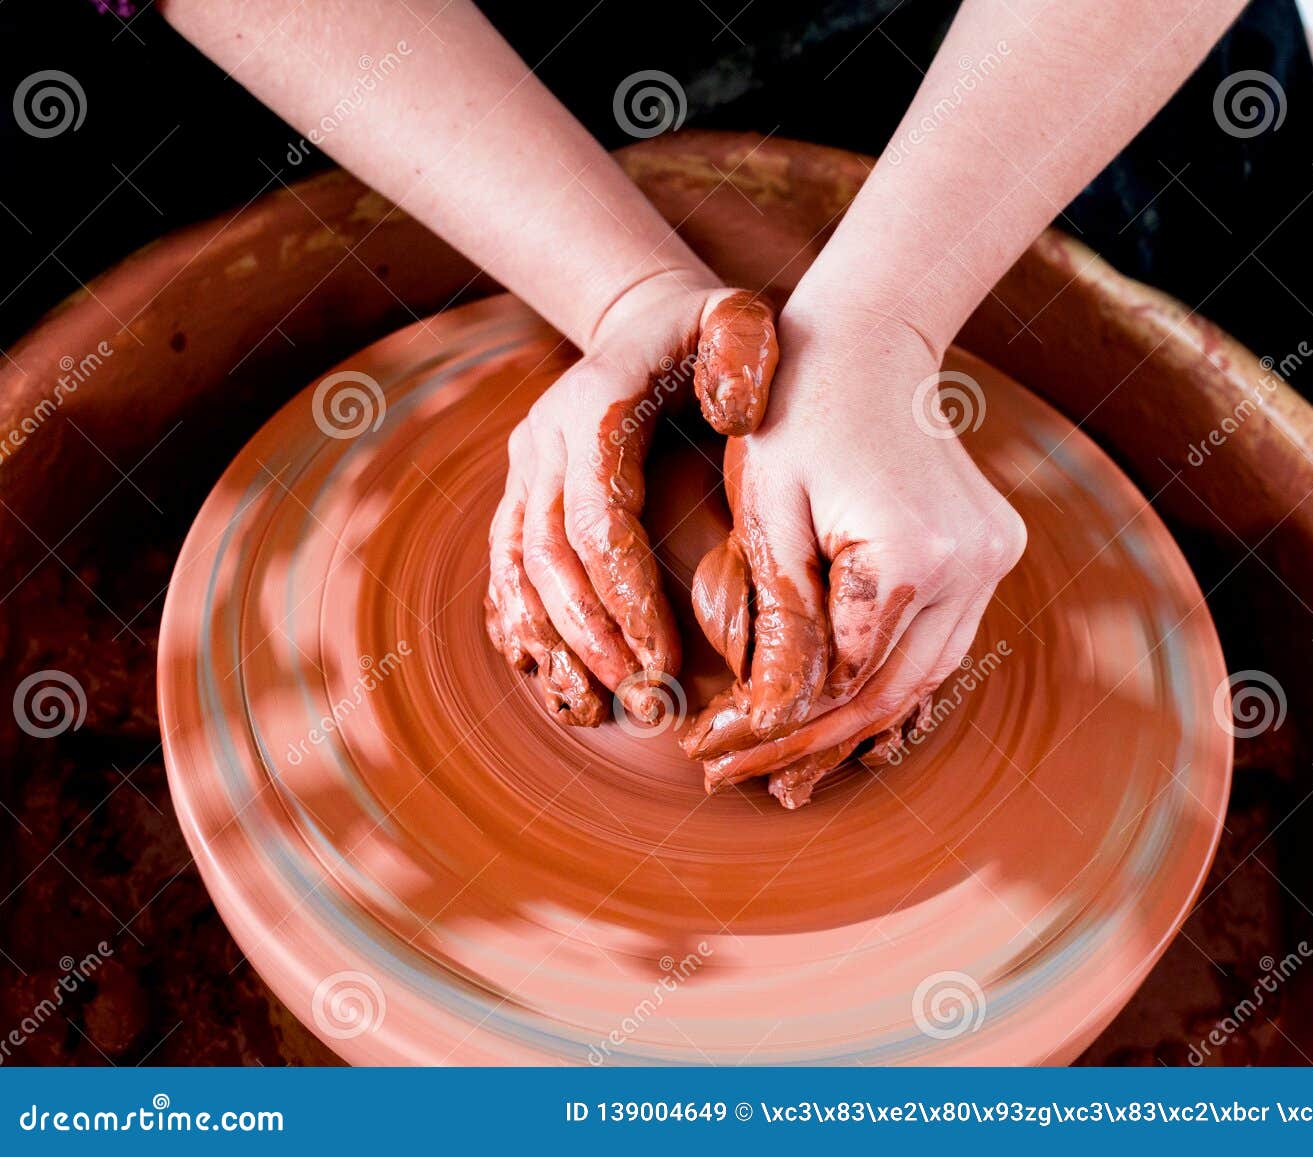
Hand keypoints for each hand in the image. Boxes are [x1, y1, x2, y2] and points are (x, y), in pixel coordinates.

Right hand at [485, 279, 777, 724]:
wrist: (646, 320)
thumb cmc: (710, 336)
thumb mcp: (739, 320)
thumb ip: (741, 351)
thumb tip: (732, 412)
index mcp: (593, 406)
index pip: (596, 518)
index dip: (624, 594)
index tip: (664, 657)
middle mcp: (542, 441)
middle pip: (545, 557)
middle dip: (589, 635)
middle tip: (638, 696)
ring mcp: (524, 471)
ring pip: (513, 573)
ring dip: (550, 645)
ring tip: (595, 707)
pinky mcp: (521, 497)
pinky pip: (505, 574)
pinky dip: (523, 630)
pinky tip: (555, 683)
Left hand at [681, 301, 1026, 803]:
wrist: (870, 338)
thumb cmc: (798, 411)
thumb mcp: (766, 515)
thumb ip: (779, 621)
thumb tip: (772, 719)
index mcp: (909, 553)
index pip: (836, 676)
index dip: (772, 728)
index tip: (710, 754)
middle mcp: (971, 566)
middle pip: (887, 691)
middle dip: (810, 745)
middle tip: (743, 781)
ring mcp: (994, 561)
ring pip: (924, 679)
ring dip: (855, 729)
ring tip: (789, 777)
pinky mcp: (995, 554)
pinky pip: (941, 644)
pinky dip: (892, 683)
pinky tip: (845, 722)